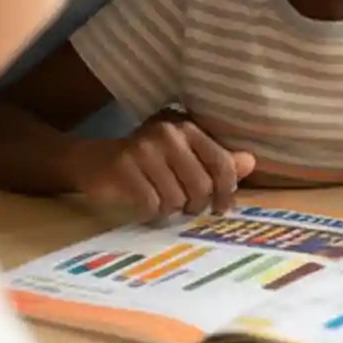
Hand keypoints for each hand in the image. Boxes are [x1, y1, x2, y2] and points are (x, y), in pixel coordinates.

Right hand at [83, 113, 254, 219]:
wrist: (93, 161)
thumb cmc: (147, 162)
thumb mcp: (183, 156)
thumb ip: (216, 160)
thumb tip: (250, 163)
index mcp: (187, 128)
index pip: (222, 165)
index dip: (226, 193)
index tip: (221, 209)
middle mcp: (167, 134)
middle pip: (201, 187)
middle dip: (195, 205)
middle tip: (186, 208)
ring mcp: (144, 149)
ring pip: (176, 199)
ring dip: (171, 210)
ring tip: (162, 203)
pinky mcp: (124, 168)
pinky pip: (152, 205)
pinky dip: (151, 214)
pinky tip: (146, 208)